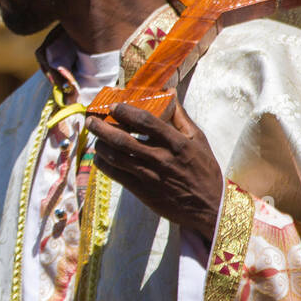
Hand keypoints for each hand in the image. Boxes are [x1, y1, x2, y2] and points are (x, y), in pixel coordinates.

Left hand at [85, 98, 223, 244]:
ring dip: (100, 145)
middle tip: (91, 120)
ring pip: (116, 157)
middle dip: (102, 128)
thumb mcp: (199, 140)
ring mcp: (150, 176)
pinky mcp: (143, 192)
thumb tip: (170, 94)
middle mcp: (161, 158)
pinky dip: (104, 164)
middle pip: (123, 140)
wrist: (209, 206)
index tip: (112, 106)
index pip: (146, 122)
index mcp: (176, 143)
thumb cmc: (204, 170)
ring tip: (94, 137)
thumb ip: (181, 117)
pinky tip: (100, 157)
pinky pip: (116, 175)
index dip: (126, 112)